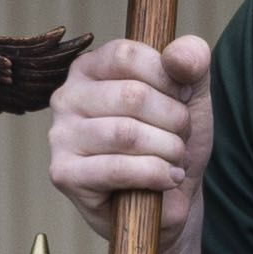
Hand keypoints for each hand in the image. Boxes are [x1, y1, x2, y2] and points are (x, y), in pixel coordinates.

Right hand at [45, 33, 210, 244]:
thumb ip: (192, 60)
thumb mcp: (191, 93)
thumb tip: (178, 55)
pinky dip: (154, 175)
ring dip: (167, 149)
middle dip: (173, 119)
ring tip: (174, 159)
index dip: (167, 78)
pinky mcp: (64, 174)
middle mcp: (67, 97)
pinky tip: (167, 179)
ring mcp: (60, 136)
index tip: (184, 97)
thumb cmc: (171, 139)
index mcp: (90, 68)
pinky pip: (117, 169)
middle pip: (131, 95)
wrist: (170, 198)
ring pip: (126, 133)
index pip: (128, 55)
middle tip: (181, 136)